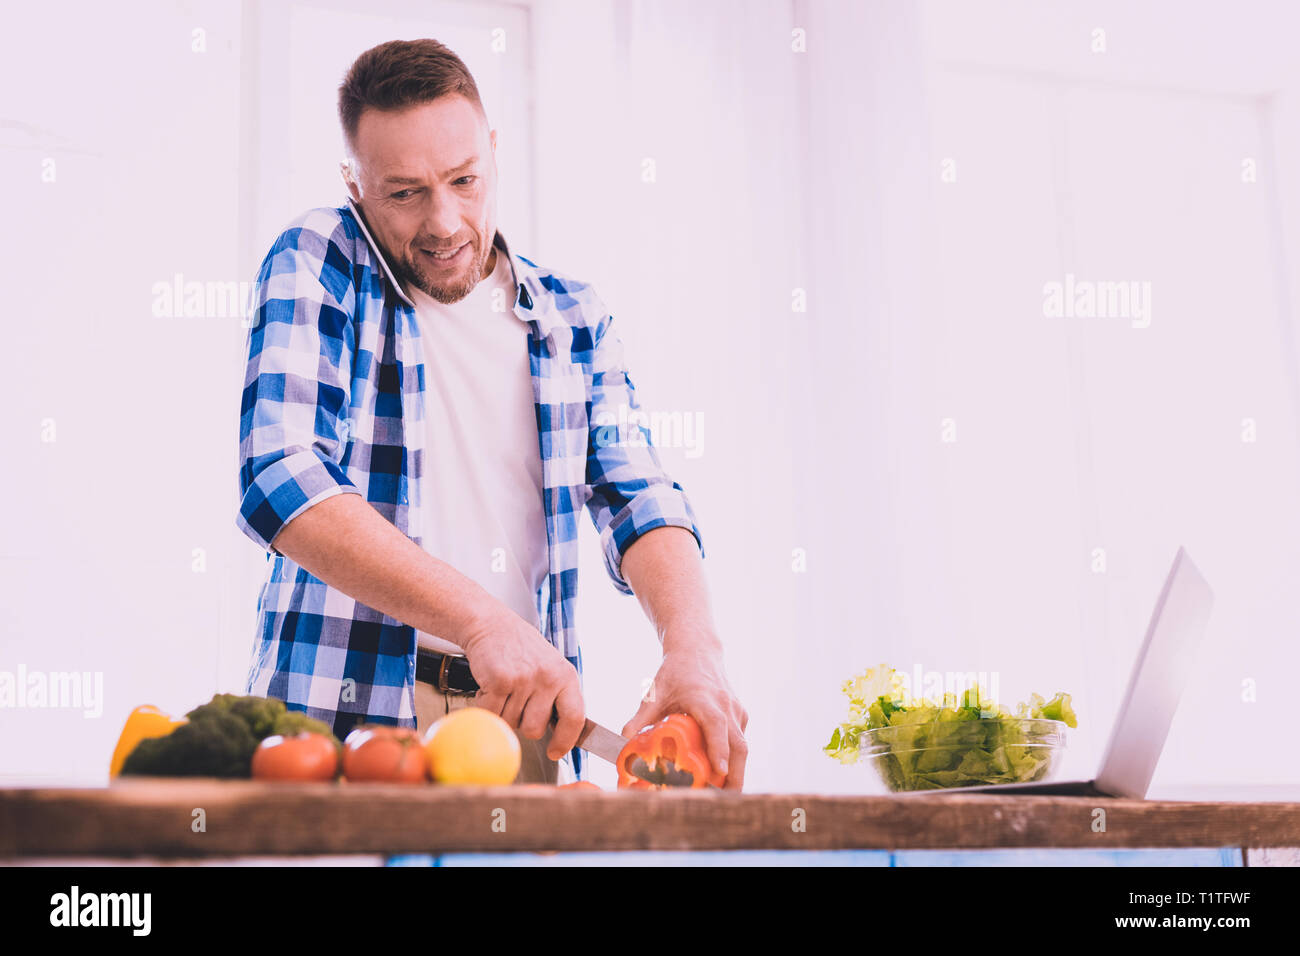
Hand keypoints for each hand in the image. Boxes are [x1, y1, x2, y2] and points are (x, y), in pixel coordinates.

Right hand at [459, 606, 584, 761]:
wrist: (491, 625)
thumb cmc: (521, 650)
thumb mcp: (551, 668)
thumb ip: (559, 698)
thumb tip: (565, 737)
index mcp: (566, 675)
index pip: (575, 718)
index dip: (566, 741)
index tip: (555, 751)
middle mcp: (548, 677)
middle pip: (535, 729)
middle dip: (522, 722)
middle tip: (518, 700)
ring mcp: (525, 679)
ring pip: (511, 724)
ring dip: (503, 712)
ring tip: (506, 688)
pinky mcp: (500, 681)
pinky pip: (492, 715)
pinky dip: (486, 707)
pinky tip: (491, 687)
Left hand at [621, 636, 747, 789]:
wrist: (698, 650)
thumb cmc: (675, 672)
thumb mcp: (655, 693)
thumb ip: (641, 717)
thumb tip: (624, 740)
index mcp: (705, 699)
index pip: (716, 725)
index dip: (719, 748)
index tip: (719, 771)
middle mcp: (725, 705)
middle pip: (738, 744)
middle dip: (735, 774)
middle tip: (725, 798)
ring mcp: (736, 711)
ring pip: (742, 745)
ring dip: (736, 770)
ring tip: (724, 793)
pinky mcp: (740, 715)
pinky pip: (740, 740)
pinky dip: (733, 758)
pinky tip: (721, 775)